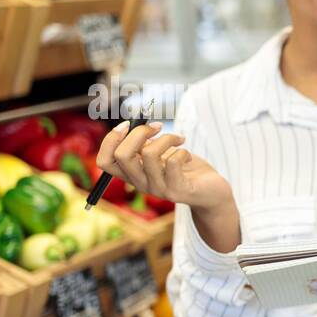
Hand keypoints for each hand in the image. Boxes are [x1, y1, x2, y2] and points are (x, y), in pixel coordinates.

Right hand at [96, 120, 232, 212]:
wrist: (211, 191)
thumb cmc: (185, 168)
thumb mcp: (161, 154)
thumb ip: (144, 144)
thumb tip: (135, 124)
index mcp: (132, 174)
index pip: (104, 161)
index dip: (111, 139)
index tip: (128, 124)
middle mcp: (140, 184)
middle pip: (122, 155)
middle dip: (139, 132)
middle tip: (158, 127)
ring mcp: (158, 190)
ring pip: (149, 154)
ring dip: (166, 138)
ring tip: (179, 139)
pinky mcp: (177, 191)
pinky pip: (173, 161)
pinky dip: (182, 151)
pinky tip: (188, 155)